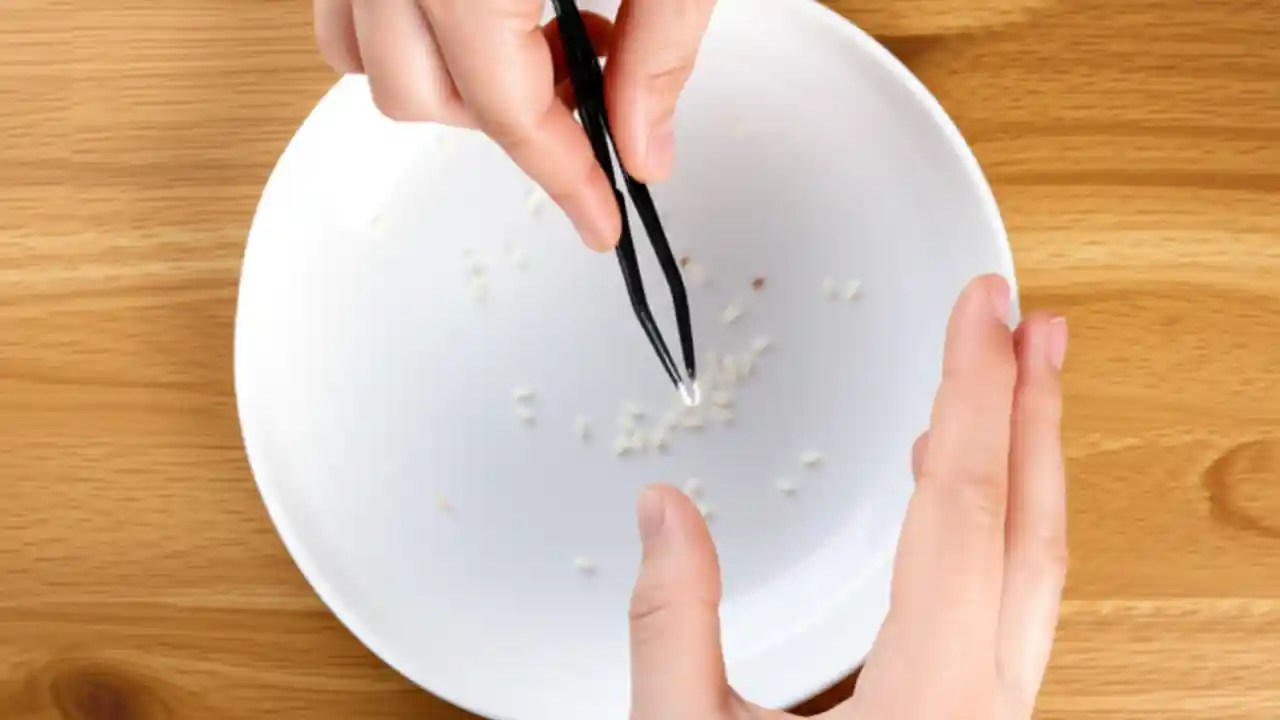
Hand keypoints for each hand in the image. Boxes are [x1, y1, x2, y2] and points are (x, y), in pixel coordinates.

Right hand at [313, 0, 715, 249]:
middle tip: (587, 97)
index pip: (510, 109)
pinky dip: (408, 31)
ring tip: (537, 45)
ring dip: (445, 81)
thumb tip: (643, 148)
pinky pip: (352, 5)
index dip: (566, 176)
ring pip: (361, 53)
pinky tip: (488, 13)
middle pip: (418, 95)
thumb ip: (660, 48)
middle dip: (507, 121)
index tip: (601, 221)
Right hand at [628, 274, 1068, 718]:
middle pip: (1024, 522)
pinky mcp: (975, 716)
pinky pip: (1010, 597)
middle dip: (1030, 408)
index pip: (959, 504)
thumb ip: (671, 622)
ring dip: (1027, 461)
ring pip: (1033, 563)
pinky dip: (999, 522)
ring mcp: (990, 712)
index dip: (972, 390)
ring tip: (1018, 385)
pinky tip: (965, 491)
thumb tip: (664, 512)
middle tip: (1031, 325)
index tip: (980, 311)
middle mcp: (984, 704)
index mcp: (932, 695)